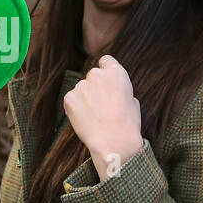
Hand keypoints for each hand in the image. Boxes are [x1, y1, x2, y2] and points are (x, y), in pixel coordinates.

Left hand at [63, 55, 142, 181]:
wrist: (113, 141)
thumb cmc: (127, 124)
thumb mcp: (133, 101)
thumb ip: (121, 90)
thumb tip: (114, 91)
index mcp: (116, 73)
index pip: (106, 61)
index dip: (106, 71)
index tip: (105, 81)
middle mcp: (97, 75)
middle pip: (92, 76)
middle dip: (94, 87)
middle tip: (101, 106)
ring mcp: (81, 85)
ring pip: (81, 90)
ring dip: (85, 99)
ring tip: (94, 117)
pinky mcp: (69, 97)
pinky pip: (71, 100)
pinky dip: (75, 108)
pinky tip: (85, 120)